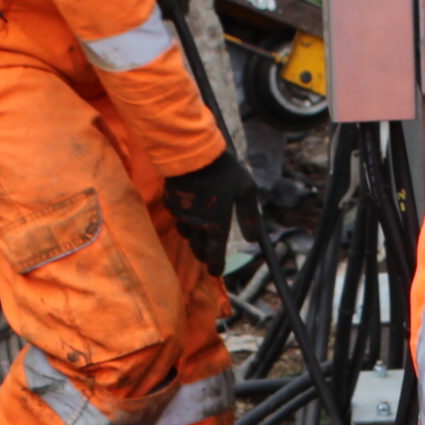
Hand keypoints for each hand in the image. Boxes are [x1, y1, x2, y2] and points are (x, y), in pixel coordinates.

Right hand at [162, 150, 253, 275]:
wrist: (192, 152)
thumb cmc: (224, 170)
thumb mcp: (246, 190)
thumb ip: (249, 216)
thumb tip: (253, 240)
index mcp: (216, 223)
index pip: (215, 254)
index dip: (216, 266)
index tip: (217, 272)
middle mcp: (197, 223)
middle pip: (198, 248)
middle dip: (204, 254)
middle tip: (209, 257)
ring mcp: (182, 214)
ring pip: (186, 234)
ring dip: (193, 238)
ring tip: (200, 237)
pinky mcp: (171, 202)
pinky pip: (178, 217)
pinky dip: (184, 221)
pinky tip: (189, 215)